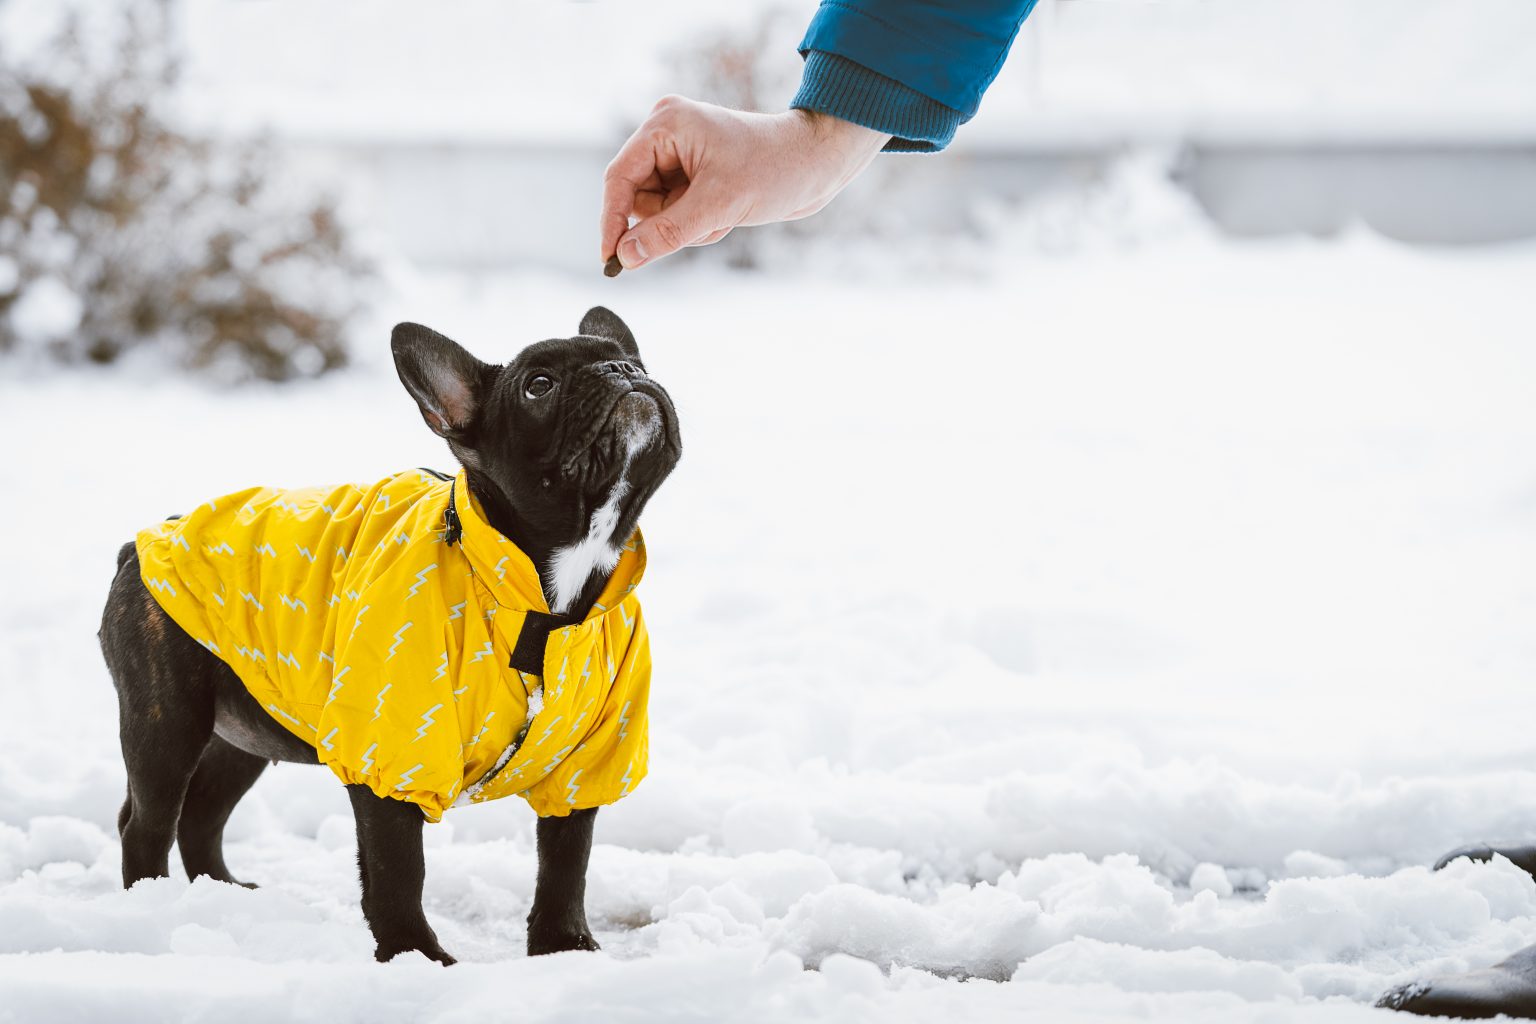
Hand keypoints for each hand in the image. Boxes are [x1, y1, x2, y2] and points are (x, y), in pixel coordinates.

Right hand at [601, 96, 890, 270]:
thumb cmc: (775, 170)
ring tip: (723, 216)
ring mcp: (681, 153)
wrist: (819, 165)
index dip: (612, 221)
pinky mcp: (695, 172)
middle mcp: (667, 133)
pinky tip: (728, 215)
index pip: (618, 178)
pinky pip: (678, 212)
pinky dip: (699, 224)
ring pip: (658, 211)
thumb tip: (624, 256)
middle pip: (637, 198)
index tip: (609, 259)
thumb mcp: (719, 206)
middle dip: (668, 222)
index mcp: (665, 125)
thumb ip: (667, 232)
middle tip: (705, 225)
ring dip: (687, 226)